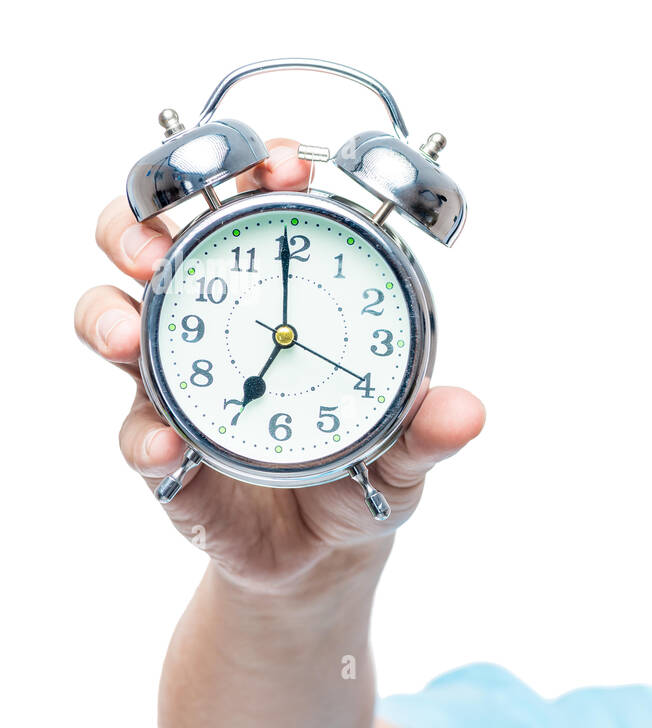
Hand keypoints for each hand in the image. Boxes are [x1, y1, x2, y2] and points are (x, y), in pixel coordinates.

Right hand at [75, 138, 485, 592]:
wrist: (325, 557)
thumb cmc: (363, 478)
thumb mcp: (405, 453)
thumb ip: (428, 431)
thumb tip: (466, 414)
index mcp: (283, 300)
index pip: (253, 211)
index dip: (255, 172)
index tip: (280, 170)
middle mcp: (217, 324)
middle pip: (149, 241)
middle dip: (140, 226)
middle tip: (157, 248)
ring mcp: (179, 381)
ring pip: (111, 317)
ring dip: (109, 317)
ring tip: (129, 338)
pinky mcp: (160, 448)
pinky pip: (134, 430)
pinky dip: (145, 435)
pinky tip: (168, 445)